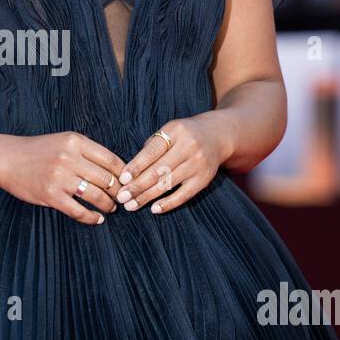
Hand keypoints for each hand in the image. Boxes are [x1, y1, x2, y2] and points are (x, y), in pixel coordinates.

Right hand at [0, 132, 124, 224]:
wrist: (7, 159)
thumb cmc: (39, 151)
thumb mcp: (64, 141)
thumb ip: (88, 152)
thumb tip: (117, 170)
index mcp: (76, 142)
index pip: (111, 160)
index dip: (124, 174)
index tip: (127, 183)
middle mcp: (69, 158)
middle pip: (107, 179)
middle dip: (118, 192)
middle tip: (122, 198)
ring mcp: (59, 178)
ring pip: (96, 196)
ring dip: (108, 205)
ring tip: (111, 208)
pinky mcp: (51, 195)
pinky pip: (78, 211)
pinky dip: (91, 217)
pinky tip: (97, 219)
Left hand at [116, 114, 234, 213]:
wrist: (217, 136)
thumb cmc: (184, 135)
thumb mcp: (169, 131)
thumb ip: (151, 147)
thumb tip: (130, 172)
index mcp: (176, 131)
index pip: (152, 151)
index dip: (136, 166)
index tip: (122, 179)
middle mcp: (189, 147)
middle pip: (159, 170)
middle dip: (138, 186)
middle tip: (121, 197)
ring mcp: (198, 164)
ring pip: (168, 183)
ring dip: (147, 197)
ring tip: (131, 205)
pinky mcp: (204, 179)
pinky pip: (184, 194)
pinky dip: (168, 203)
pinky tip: (154, 209)